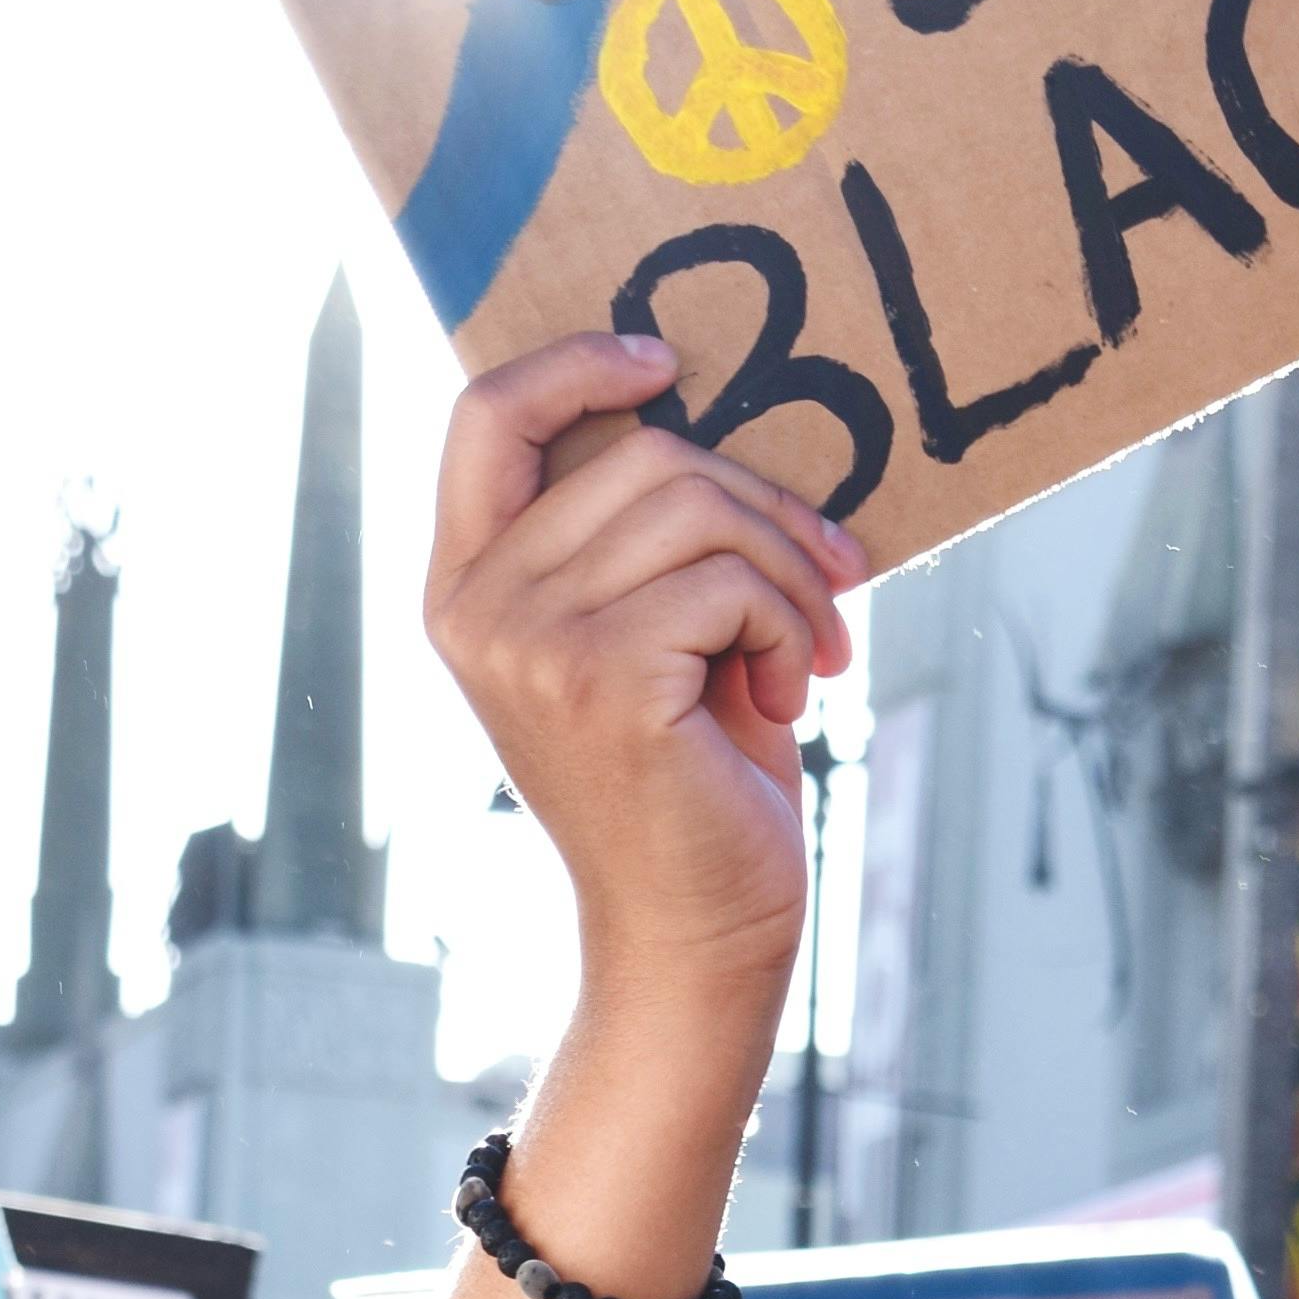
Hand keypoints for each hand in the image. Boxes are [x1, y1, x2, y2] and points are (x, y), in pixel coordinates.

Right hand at [426, 333, 861, 1001]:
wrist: (695, 936)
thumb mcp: (647, 636)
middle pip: (644, 454)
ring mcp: (529, 644)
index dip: (577, 362)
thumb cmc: (691, 785)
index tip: (667, 363)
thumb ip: (636, 536)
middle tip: (831, 579)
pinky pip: (733, 584)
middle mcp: (477, 609)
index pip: (487, 415)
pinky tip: (792, 697)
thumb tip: (706, 407)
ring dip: (789, 575)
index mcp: (467, 588)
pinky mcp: (602, 680)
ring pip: (698, 509)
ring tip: (812, 654)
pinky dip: (793, 630)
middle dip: (763, 508)